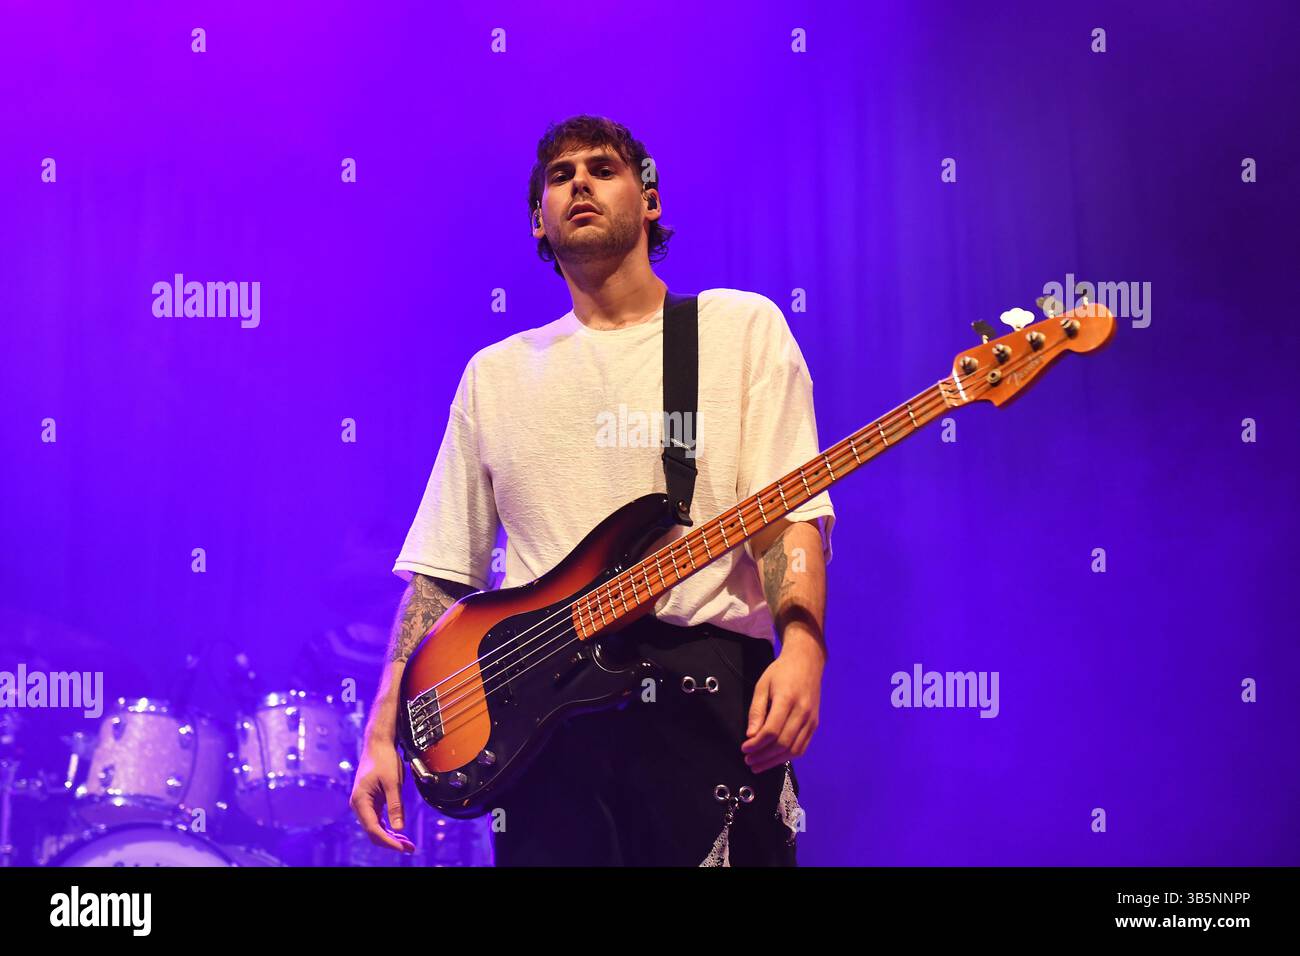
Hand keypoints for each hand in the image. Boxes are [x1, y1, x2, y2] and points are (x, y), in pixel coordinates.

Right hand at [349, 736, 416, 853]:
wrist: (378, 743)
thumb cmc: (384, 759)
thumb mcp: (393, 783)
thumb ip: (395, 806)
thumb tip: (399, 829)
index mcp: (360, 801)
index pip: (373, 828)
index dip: (388, 841)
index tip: (402, 847)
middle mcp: (358, 804)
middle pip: (373, 831)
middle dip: (390, 841)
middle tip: (409, 848)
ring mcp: (363, 803)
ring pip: (375, 827)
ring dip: (390, 836)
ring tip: (407, 843)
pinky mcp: (370, 801)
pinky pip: (377, 819)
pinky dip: (388, 827)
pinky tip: (399, 833)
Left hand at [741, 627, 823, 773]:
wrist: (807, 662)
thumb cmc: (781, 672)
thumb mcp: (762, 685)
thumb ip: (756, 710)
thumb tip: (751, 735)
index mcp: (787, 699)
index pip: (772, 731)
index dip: (757, 744)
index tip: (744, 748)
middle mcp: (802, 712)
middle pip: (783, 744)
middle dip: (764, 757)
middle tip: (749, 761)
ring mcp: (811, 719)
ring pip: (794, 749)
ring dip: (775, 761)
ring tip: (759, 764)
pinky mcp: (815, 724)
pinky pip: (802, 746)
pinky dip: (788, 756)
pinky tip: (775, 758)